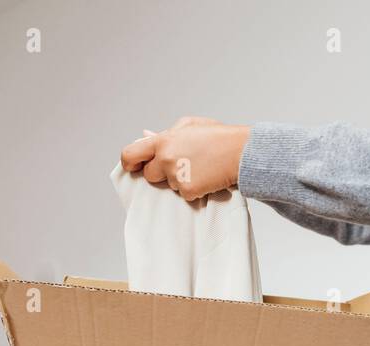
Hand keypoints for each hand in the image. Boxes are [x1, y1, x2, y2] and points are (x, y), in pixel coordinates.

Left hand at [120, 116, 250, 201]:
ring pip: (169, 185)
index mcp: (163, 140)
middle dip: (160, 172)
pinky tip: (206, 178)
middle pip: (150, 175)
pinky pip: (183, 195)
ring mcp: (176, 176)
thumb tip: (145, 136)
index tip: (133, 167)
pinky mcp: (188, 191)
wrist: (241, 152)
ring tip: (199, 167)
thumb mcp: (190, 126)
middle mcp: (166, 158)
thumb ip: (165, 133)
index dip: (129, 162)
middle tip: (181, 164)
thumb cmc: (218, 137)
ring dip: (179, 180)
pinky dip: (193, 189)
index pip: (130, 154)